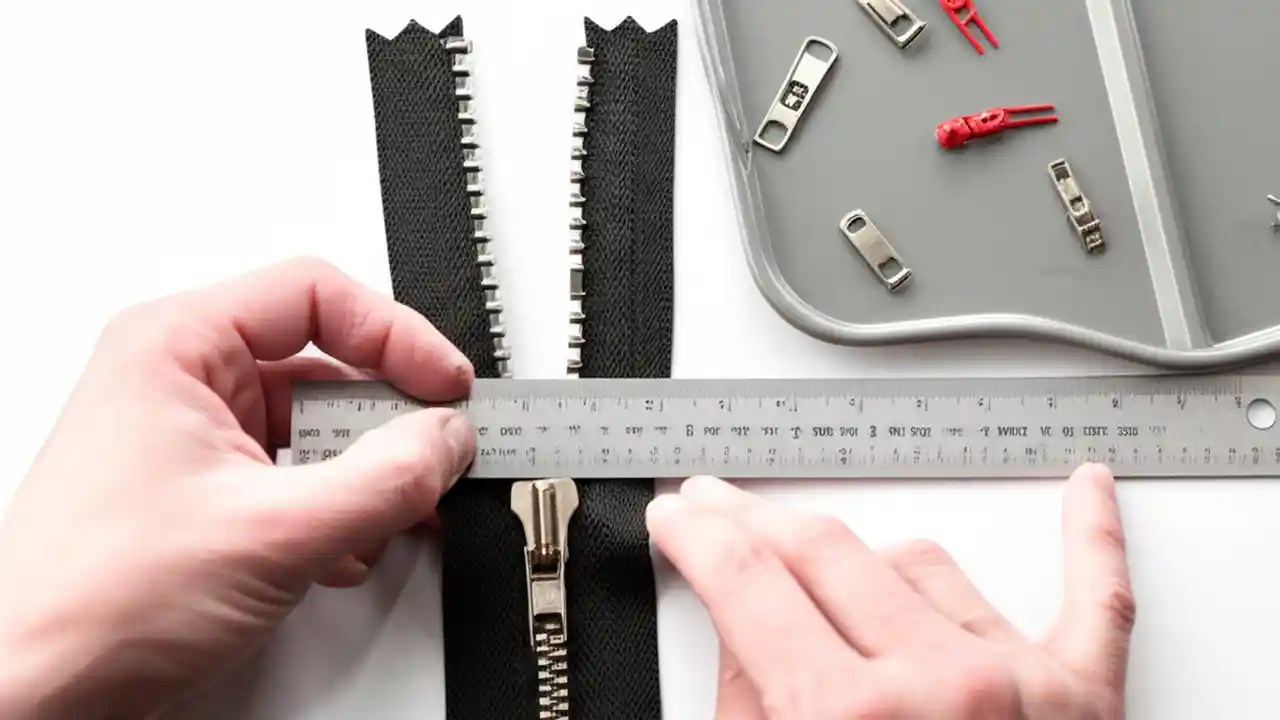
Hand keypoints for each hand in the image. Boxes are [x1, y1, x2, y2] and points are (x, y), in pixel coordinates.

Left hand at [0, 258, 475, 718]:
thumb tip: (444, 442)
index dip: (395, 335)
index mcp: (177, 346)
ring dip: (366, 474)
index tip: (444, 383)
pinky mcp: (208, 496)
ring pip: (315, 430)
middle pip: (323, 367)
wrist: (32, 695)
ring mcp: (194, 442)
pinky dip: (338, 510)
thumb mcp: (274, 530)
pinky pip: (298, 478)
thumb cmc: (89, 602)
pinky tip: (350, 548)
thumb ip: (383, 480)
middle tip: (440, 450)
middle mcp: (182, 382)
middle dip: (388, 419)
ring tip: (398, 509)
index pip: (314, 297)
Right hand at [648, 467, 1134, 718]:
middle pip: (823, 549)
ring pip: (919, 559)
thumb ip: (748, 709)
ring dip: (866, 560)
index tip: (681, 515)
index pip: (747, 581)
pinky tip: (1085, 490)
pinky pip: (1098, 596)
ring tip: (834, 582)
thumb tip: (742, 630)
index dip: (698, 534)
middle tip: (723, 506)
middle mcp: (937, 687)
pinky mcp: (1087, 696)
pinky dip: (1090, 538)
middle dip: (757, 518)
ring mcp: (1019, 681)